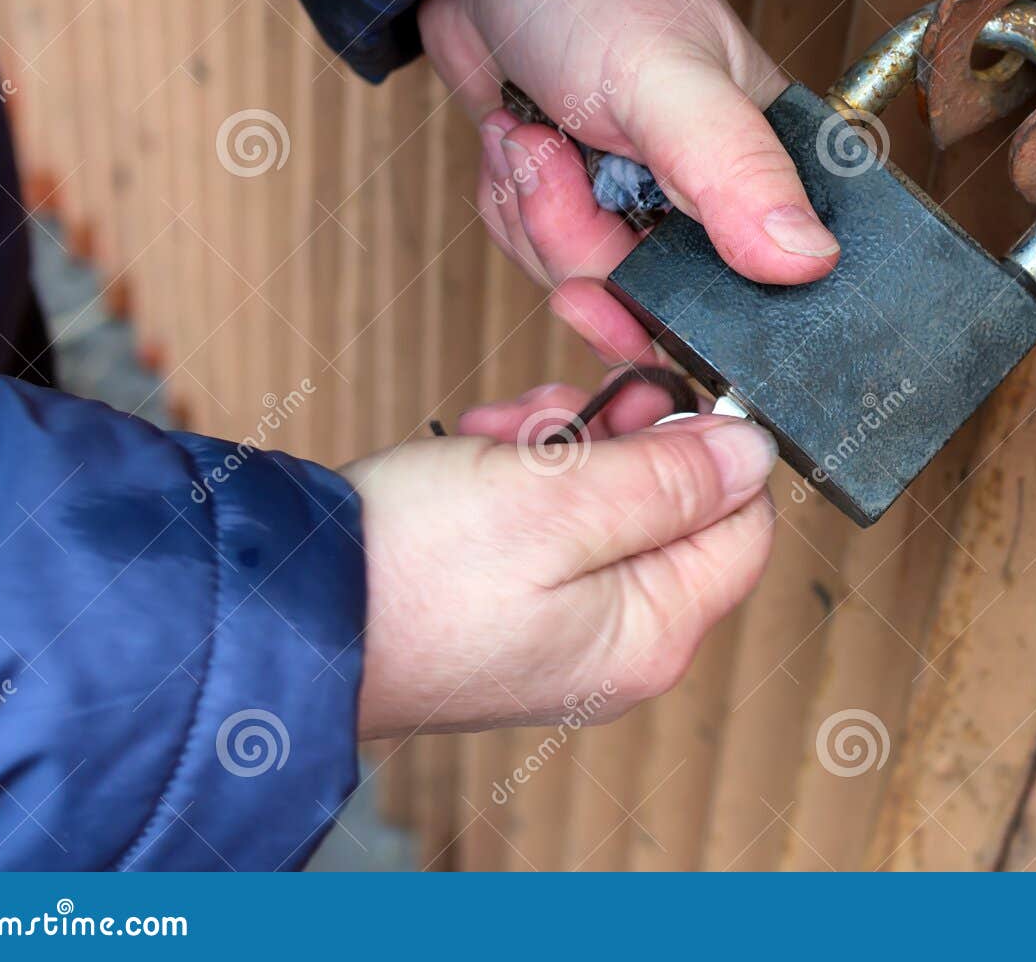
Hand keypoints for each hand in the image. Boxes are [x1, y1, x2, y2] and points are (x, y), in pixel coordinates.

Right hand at [345, 382, 777, 737]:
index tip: (651, 393)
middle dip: (621, 434)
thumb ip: (671, 479)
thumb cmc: (408, 571)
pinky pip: (551, 518)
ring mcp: (564, 626)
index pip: (743, 524)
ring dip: (562, 443)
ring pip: (608, 498)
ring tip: (503, 436)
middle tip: (560, 410)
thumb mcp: (556, 502)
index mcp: (653, 632)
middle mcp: (619, 642)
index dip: (709, 445)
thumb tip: (754, 452)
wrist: (282, 615)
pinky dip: (521, 472)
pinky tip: (480, 456)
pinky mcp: (513, 603)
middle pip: (673, 505)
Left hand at [419, 0, 838, 363]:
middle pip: (647, 306)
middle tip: (550, 158)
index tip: (599, 293)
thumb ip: (735, 169)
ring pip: (585, 283)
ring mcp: (640, 206)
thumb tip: (807, 261)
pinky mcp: (582, 203)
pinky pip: (542, 255)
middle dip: (575, 244)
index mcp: (765, 177)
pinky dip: (514, 207)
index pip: (739, 305)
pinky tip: (518, 141)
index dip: (664, 320)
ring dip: (536, 217)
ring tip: (532, 131)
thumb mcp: (670, 79)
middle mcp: (709, 204)